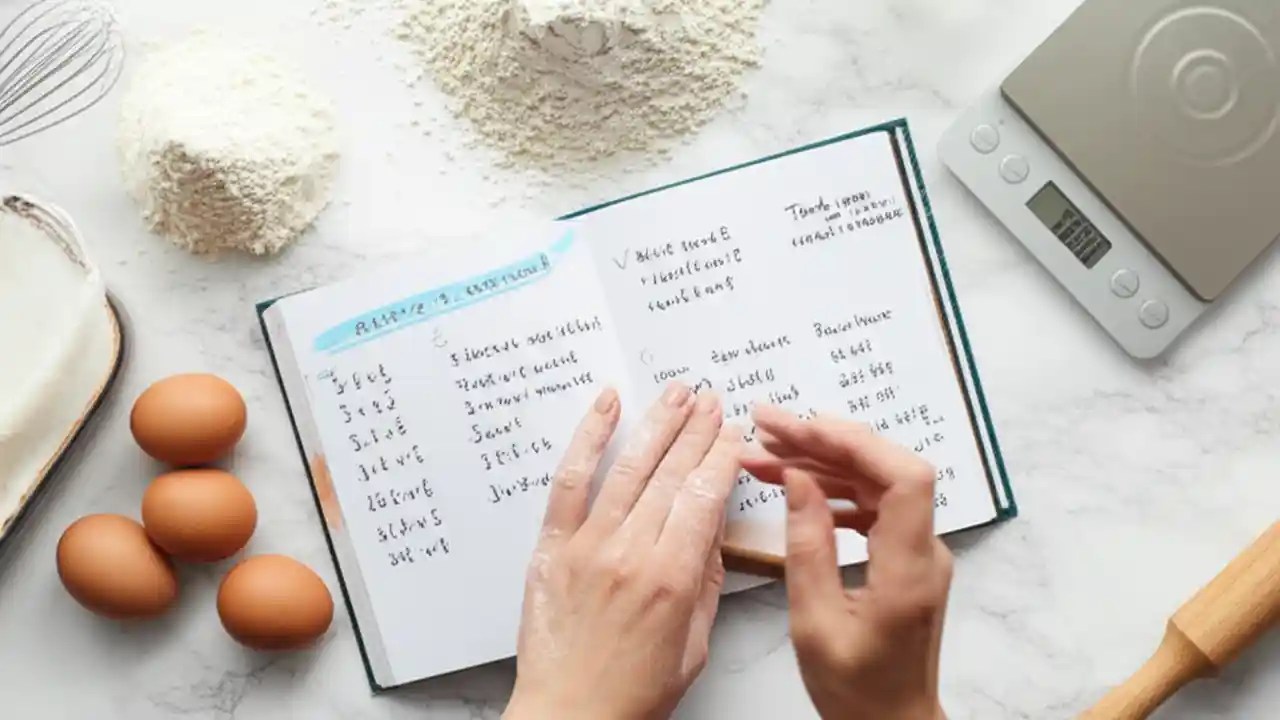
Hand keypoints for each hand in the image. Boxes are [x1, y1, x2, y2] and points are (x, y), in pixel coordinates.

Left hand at [505, 384, 742, 719]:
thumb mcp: (693, 644)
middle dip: (696, 430)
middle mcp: (629, 553)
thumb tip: (711, 529)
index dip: (720, 457)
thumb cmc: (632, 693)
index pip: (703, 497)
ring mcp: (586, 546)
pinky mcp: (551, 547)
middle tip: (711, 399)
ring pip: (628, 469)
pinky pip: (569, 482)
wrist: (569, 716)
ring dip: (657, 424)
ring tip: (676, 393)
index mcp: (671, 579)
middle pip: (670, 475)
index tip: (733, 432)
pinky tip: (606, 406)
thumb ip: (707, 582)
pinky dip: (588, 439)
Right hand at [741, 405, 951, 719]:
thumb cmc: (857, 692)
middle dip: (825, 440)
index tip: (800, 429)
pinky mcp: (903, 556)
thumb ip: (808, 548)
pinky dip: (831, 487)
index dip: (854, 443)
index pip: (905, 479)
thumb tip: (799, 480)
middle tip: (767, 425)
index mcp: (909, 571)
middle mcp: (924, 552)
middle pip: (885, 468)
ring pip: (874, 481)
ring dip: (821, 461)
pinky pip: (870, 504)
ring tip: (765, 452)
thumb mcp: (814, 624)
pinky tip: (794, 484)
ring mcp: (917, 551)